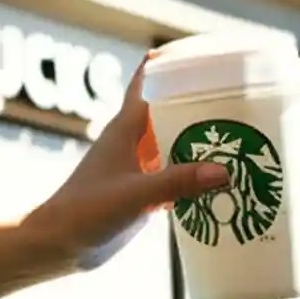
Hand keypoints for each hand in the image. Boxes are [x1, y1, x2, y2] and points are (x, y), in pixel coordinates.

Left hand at [25, 53, 229, 270]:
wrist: (58, 245)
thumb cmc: (85, 211)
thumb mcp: (135, 195)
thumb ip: (177, 182)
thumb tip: (224, 170)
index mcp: (126, 127)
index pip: (149, 81)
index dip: (172, 62)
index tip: (205, 53)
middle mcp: (133, 141)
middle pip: (170, 109)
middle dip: (200, 103)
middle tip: (241, 100)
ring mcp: (139, 166)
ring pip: (176, 142)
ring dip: (202, 140)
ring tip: (242, 137)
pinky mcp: (143, 191)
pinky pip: (176, 174)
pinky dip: (197, 174)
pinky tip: (223, 183)